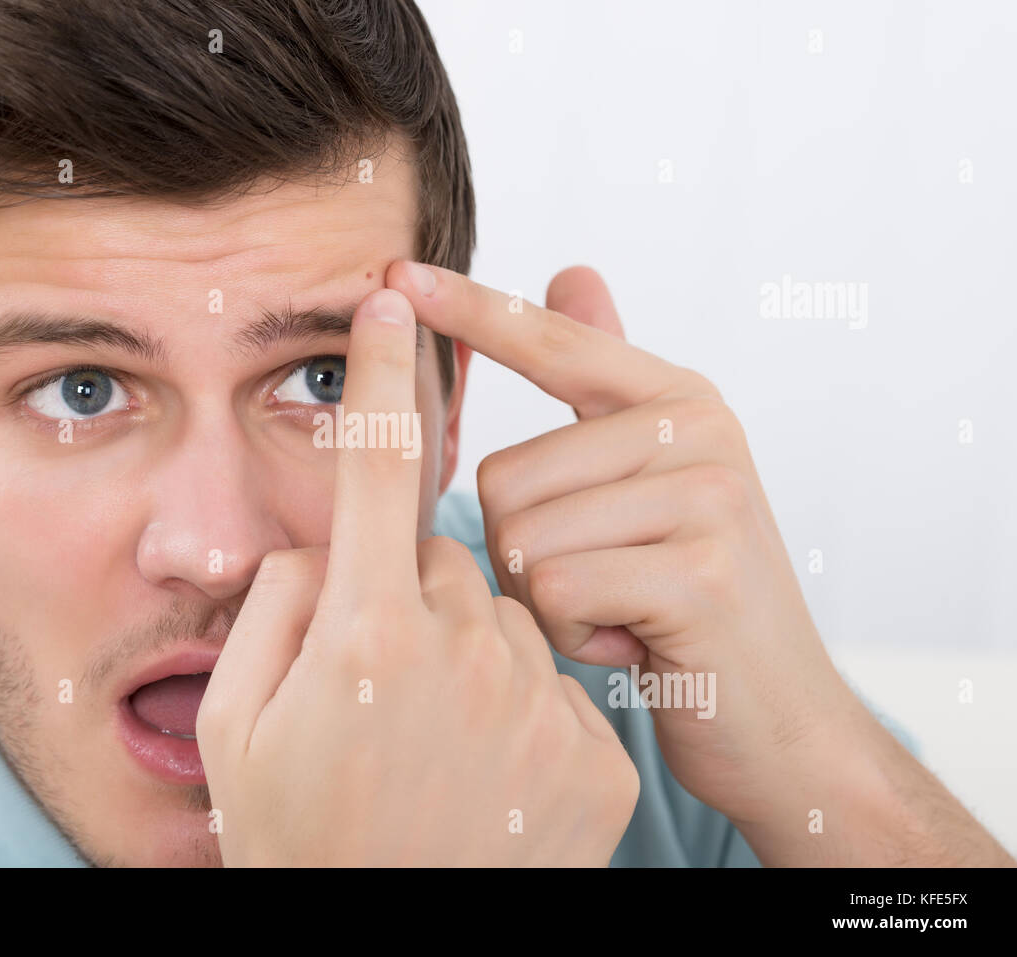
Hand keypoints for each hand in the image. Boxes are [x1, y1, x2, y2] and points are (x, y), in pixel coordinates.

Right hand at [196, 286, 638, 866]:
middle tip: (376, 687)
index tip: (392, 298)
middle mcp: (460, 654)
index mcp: (362, 636)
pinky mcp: (594, 754)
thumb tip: (326, 550)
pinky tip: (485, 778)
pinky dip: (519, 712)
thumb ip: (276, 610)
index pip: (378, 468)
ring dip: (465, 658)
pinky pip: (549, 684)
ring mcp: (536, 704)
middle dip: (407, 595)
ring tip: (431, 745)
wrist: (397, 954)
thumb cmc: (303, 847)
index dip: (386, 374)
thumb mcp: (239, 730)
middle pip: (442, 560)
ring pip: (500, 622)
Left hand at [384, 261, 869, 832]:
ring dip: (548, 602)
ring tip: (621, 614)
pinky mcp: (700, 573)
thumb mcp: (651, 479)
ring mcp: (707, 496)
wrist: (783, 720)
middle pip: (502, 477)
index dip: (470, 309)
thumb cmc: (690, 601)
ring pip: (521, 538)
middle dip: (525, 555)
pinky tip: (634, 647)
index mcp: (676, 399)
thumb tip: (571, 269)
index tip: (400, 271)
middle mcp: (697, 429)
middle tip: (603, 586)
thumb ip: (608, 379)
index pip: (550, 342)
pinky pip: (556, 592)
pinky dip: (574, 638)